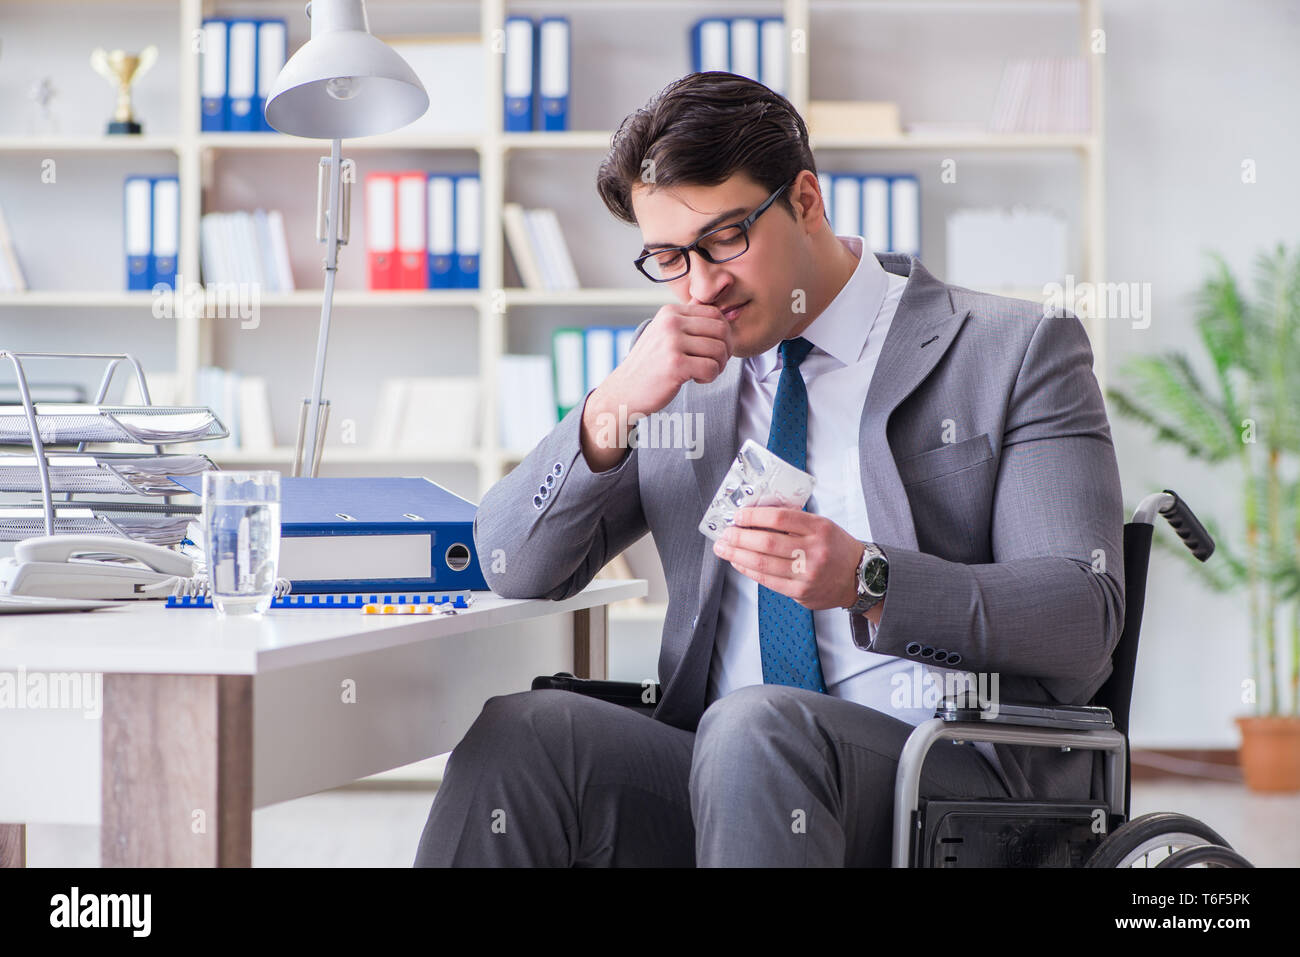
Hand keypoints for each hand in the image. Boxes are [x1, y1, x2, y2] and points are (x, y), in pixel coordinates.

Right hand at [581, 298, 733, 470]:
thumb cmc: (650, 366)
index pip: (715, 313)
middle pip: (721, 330)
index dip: (723, 334)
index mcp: (670, 312)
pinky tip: (695, 380)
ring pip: (719, 350)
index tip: (713, 350)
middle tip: (714, 364)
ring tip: (702, 373)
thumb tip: (724, 316)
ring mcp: (672, 342)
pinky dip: (710, 377)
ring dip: (718, 366)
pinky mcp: (676, 364)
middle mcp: (671, 322)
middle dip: (725, 350)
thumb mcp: (665, 335)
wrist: (625, 391)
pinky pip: (711, 368)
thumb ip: (689, 324)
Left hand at [712, 506, 864, 611]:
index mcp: (819, 528)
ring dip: (738, 555)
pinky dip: (749, 571)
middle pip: (767, 543)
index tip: (739, 516)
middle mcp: (814, 551)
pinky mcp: (801, 592)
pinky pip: (768, 581)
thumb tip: (757, 517)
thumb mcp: (822, 525)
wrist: (860, 576)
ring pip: (763, 564)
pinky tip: (739, 563)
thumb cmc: (837, 548)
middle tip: (725, 533)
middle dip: (739, 537)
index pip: (780, 519)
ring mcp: (807, 574)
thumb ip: (794, 521)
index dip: (754, 516)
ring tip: (724, 548)